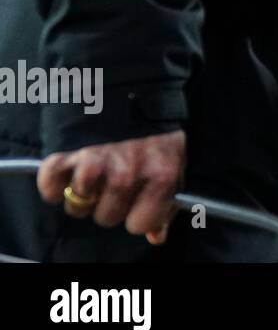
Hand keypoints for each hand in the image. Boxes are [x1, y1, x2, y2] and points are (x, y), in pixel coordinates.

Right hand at [37, 131, 185, 244]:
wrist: (136, 92)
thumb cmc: (156, 136)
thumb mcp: (174, 166)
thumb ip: (166, 205)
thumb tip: (157, 237)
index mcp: (160, 176)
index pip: (139, 225)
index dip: (138, 215)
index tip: (139, 200)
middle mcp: (129, 172)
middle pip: (106, 217)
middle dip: (110, 204)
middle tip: (117, 181)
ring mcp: (98, 161)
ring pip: (78, 205)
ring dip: (83, 194)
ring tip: (96, 173)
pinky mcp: (70, 150)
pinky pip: (50, 182)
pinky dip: (51, 183)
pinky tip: (65, 174)